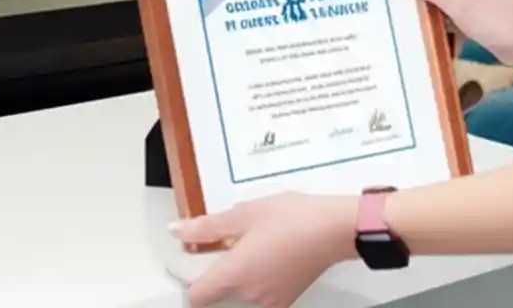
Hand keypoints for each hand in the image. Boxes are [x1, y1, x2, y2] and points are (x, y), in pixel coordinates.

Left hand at [171, 192, 357, 307]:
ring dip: (239, 276)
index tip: (193, 261)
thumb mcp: (244, 214)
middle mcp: (249, 296)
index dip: (190, 279)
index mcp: (234, 275)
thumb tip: (177, 231)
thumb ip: (206, 227)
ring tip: (252, 246)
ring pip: (239, 295)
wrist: (335, 228)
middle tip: (227, 245)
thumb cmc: (293, 218)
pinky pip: (260, 296)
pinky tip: (268, 255)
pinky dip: (258, 281)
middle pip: (217, 295)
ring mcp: (269, 301)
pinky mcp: (286, 300)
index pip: (195, 297)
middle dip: (216, 273)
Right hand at [403, 0, 512, 65]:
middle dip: (420, 2)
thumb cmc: (500, 24)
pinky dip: (443, 26)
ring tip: (406, 30)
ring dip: (431, 17)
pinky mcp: (475, 13)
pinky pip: (451, 14)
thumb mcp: (461, 8)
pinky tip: (427, 39)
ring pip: (441, 2)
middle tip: (394, 18)